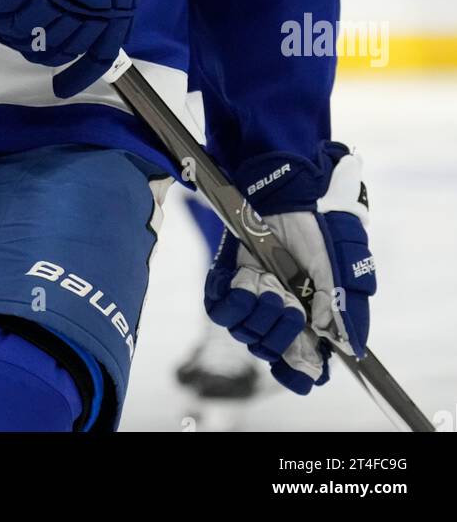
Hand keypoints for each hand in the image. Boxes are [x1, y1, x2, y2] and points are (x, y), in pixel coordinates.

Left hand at [204, 142, 374, 393]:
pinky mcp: (231, 280)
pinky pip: (222, 310)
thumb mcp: (339, 271)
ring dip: (261, 317)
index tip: (298, 370)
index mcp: (308, 319)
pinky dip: (236, 303)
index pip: (299, 365)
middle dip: (281, 336)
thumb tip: (350, 347)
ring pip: (246, 333)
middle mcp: (279, 314)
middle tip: (293, 307)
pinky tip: (249, 283)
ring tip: (274, 288)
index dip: (296, 376)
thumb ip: (344, 310)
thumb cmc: (318, 233)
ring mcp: (254, 298)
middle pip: (270, 352)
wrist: (290, 198)